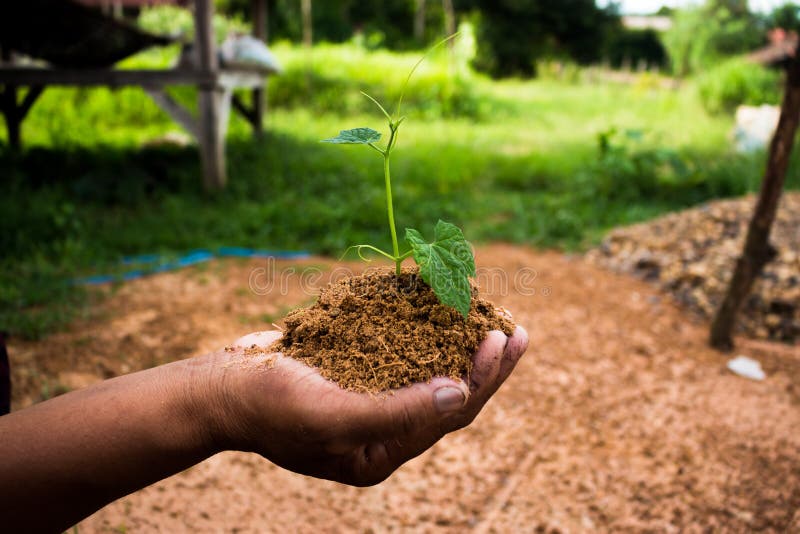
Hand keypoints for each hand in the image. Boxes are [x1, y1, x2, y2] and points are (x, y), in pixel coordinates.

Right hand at [209, 325, 527, 485]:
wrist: (219, 385)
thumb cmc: (269, 407)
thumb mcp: (333, 417)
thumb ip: (398, 411)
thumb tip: (460, 394)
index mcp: (381, 450)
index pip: (448, 416)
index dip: (482, 378)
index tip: (501, 338)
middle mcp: (381, 424)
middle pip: (447, 390)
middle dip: (482, 361)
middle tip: (517, 328)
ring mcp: (369, 392)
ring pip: (426, 363)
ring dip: (457, 337)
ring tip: (489, 310)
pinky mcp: (356, 364)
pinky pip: (398, 342)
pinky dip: (419, 319)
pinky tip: (437, 295)